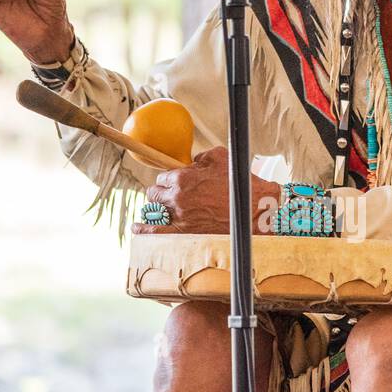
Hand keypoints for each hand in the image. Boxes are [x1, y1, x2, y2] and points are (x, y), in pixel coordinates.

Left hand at [132, 146, 278, 234]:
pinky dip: (143, 230)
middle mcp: (176, 198)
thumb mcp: (222, 158)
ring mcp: (178, 218)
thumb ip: (202, 157)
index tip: (174, 182)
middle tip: (169, 196)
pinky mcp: (182, 235)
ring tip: (155, 211)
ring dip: (155, 210)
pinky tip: (137, 228)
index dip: (169, 179)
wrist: (254, 213)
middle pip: (155, 194)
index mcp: (183, 178)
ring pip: (154, 212)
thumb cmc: (240, 185)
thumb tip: (193, 161)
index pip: (164, 177)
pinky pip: (154, 233)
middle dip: (161, 193)